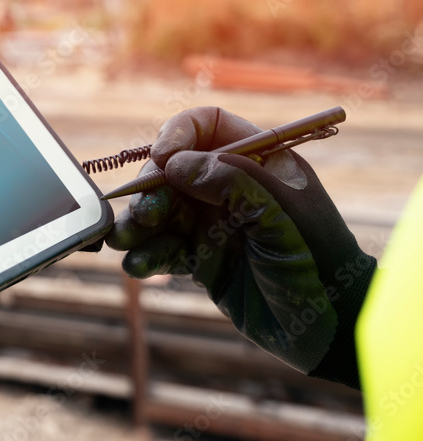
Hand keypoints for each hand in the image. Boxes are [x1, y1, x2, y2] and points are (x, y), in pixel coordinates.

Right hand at [105, 107, 375, 388]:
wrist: (330, 329)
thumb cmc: (317, 263)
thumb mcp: (280, 216)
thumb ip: (231, 182)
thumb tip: (173, 164)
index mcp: (257, 162)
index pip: (207, 125)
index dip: (178, 134)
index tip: (162, 161)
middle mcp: (230, 187)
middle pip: (171, 169)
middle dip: (150, 189)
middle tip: (144, 216)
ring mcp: (212, 223)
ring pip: (160, 209)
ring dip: (137, 222)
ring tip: (124, 241)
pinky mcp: (200, 260)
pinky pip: (161, 248)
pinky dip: (145, 254)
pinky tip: (139, 265)